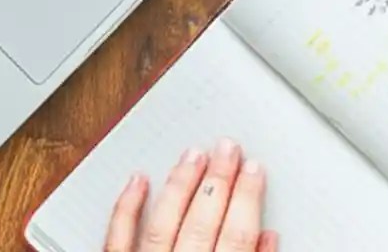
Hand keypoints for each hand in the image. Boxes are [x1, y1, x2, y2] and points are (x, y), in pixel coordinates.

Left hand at [105, 139, 277, 251]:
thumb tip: (269, 239)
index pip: (238, 236)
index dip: (248, 198)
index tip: (254, 169)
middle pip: (202, 223)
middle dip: (218, 180)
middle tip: (227, 149)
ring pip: (163, 223)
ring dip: (180, 185)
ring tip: (193, 154)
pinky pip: (118, 238)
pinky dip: (127, 207)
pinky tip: (139, 180)